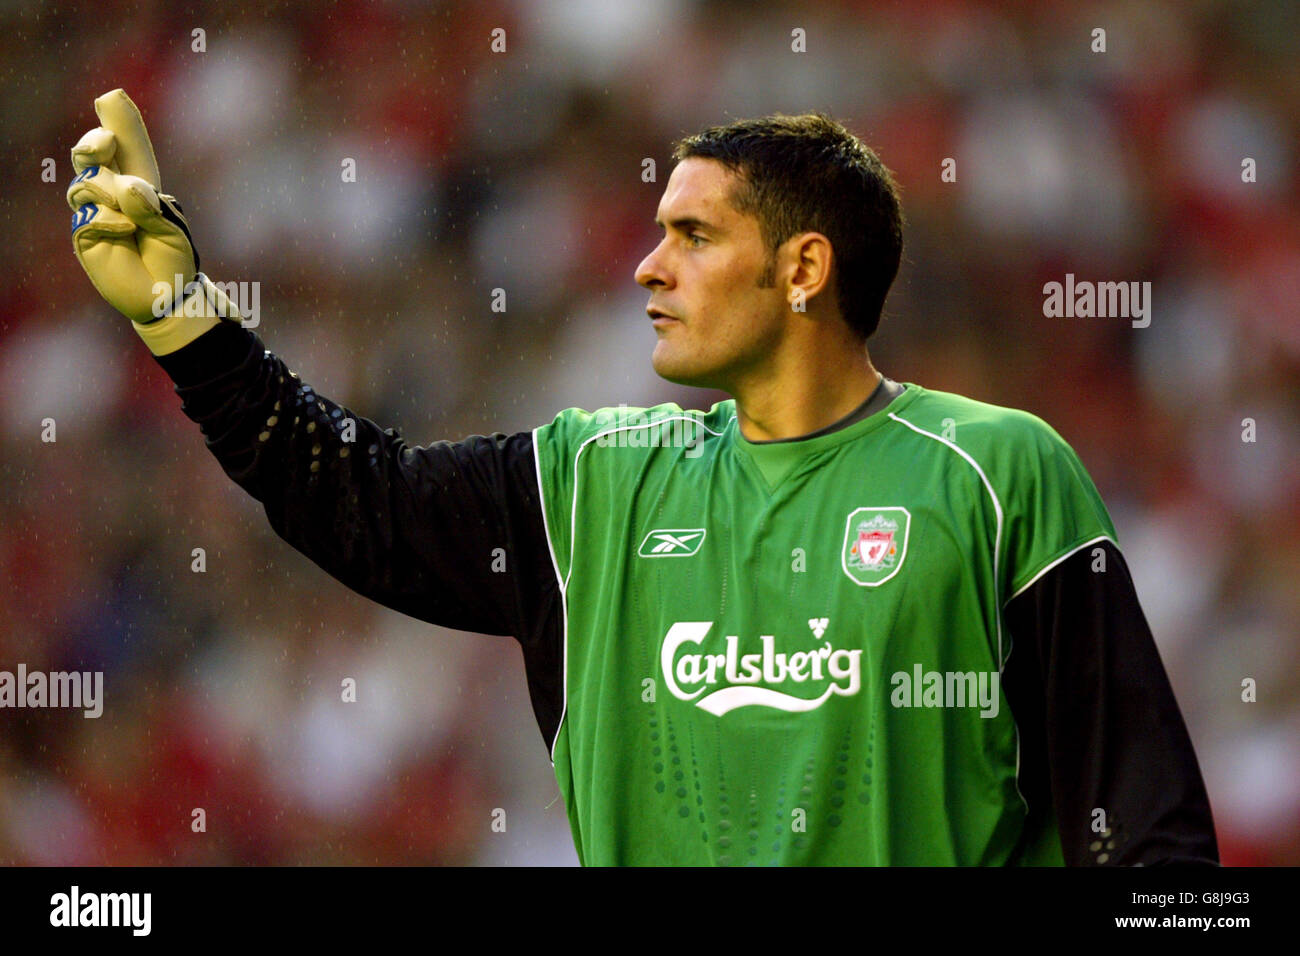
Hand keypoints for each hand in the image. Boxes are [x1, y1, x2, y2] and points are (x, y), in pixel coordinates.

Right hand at [67, 88, 200, 323]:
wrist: (167, 297)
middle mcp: (114, 193)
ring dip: (111, 192)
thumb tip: (125, 186)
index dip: (120, 122)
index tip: (112, 97)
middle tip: (105, 143)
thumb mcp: (172, 229)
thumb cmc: (175, 261)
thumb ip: (151, 206)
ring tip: (133, 219)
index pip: (129, 148)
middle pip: (92, 154)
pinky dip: (110, 220)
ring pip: (88, 181)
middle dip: (95, 141)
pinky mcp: (85, 234)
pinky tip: (126, 233)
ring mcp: (96, 211)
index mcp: (141, 185)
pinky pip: (90, 214)